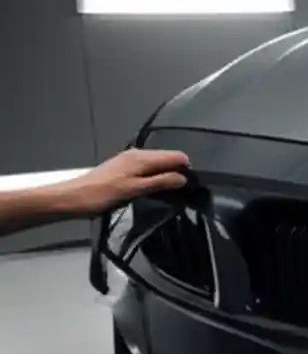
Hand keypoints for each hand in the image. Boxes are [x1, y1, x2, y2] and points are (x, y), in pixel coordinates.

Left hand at [57, 149, 189, 216]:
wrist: (71, 199)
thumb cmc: (101, 196)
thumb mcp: (134, 190)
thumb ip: (160, 182)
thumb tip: (183, 178)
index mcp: (141, 157)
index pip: (176, 156)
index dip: (186, 169)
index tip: (189, 187)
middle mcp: (137, 154)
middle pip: (167, 158)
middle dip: (177, 172)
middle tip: (179, 193)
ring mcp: (129, 160)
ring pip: (157, 165)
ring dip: (166, 176)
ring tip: (167, 194)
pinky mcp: (123, 168)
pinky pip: (148, 169)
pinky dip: (154, 178)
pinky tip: (151, 191)